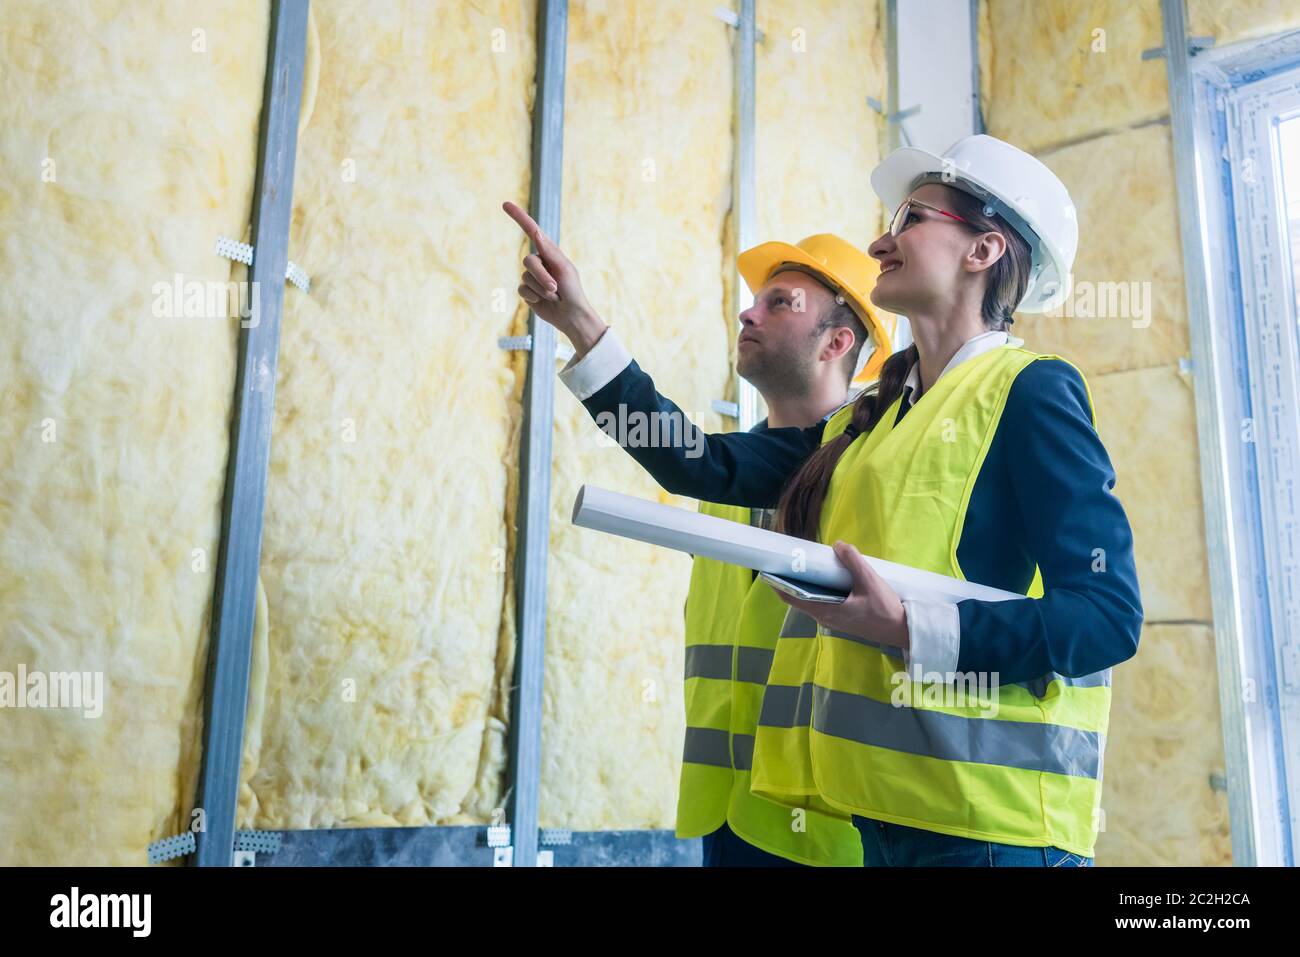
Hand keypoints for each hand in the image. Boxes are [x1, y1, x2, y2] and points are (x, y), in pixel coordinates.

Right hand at [502, 200, 606, 356]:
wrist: (571, 315)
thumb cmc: (573, 290)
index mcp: (549, 252)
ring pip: (526, 277)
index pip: (531, 230)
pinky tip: (544, 301)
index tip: (505, 204)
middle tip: (555, 288)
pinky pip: (522, 290)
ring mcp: (532, 276)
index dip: (519, 217)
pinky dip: (534, 297)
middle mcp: (539, 261)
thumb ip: (548, 251)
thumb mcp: (564, 268)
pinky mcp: (527, 291)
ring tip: (554, 295)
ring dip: (541, 288)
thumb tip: (535, 231)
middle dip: (542, 276)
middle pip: (528, 261)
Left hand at [772, 541, 909, 648]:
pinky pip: (821, 601)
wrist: (901, 630)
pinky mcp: (840, 618)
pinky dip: (818, 589)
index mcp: (825, 610)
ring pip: (810, 599)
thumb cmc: (884, 609)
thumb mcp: (870, 581)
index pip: (791, 597)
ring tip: (804, 563)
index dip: (777, 583)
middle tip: (788, 559)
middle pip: (798, 597)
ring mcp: (832, 619)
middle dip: (791, 579)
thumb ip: (853, 561)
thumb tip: (838, 545)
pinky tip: (825, 576)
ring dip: (805, 584)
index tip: (769, 568)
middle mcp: (823, 617)